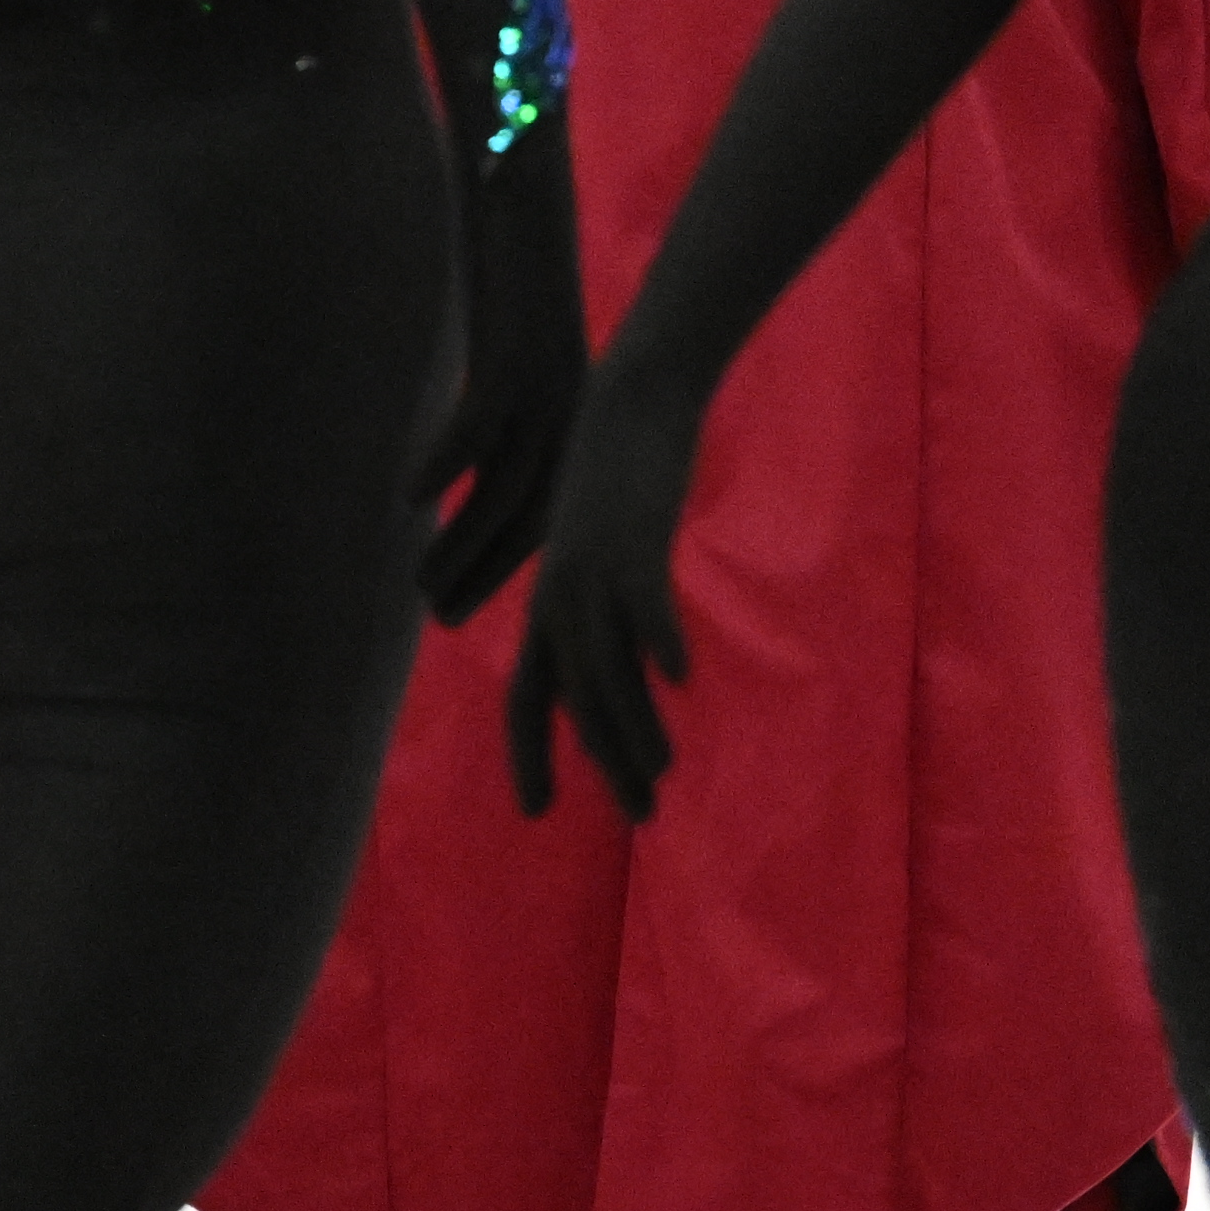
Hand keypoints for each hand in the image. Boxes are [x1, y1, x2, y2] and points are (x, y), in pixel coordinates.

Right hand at [415, 165, 588, 622]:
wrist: (524, 174)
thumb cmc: (509, 257)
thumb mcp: (511, 339)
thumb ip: (499, 394)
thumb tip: (472, 446)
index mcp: (570, 406)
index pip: (547, 511)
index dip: (508, 565)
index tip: (468, 604)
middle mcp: (566, 403)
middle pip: (532, 514)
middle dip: (486, 572)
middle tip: (440, 617)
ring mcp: (544, 377)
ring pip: (507, 485)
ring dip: (463, 540)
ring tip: (423, 584)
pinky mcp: (513, 345)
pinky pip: (480, 423)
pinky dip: (448, 463)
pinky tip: (412, 497)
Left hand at [501, 380, 702, 823]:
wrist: (631, 396)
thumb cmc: (621, 475)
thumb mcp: (603, 547)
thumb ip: (606, 605)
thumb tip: (630, 657)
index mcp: (549, 603)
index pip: (527, 696)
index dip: (529, 754)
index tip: (534, 810)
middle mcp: (560, 598)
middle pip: (575, 700)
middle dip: (606, 763)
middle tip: (640, 814)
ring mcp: (594, 573)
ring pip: (605, 667)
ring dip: (632, 728)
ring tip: (662, 771)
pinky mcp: (633, 543)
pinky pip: (643, 604)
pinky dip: (657, 642)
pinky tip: (682, 681)